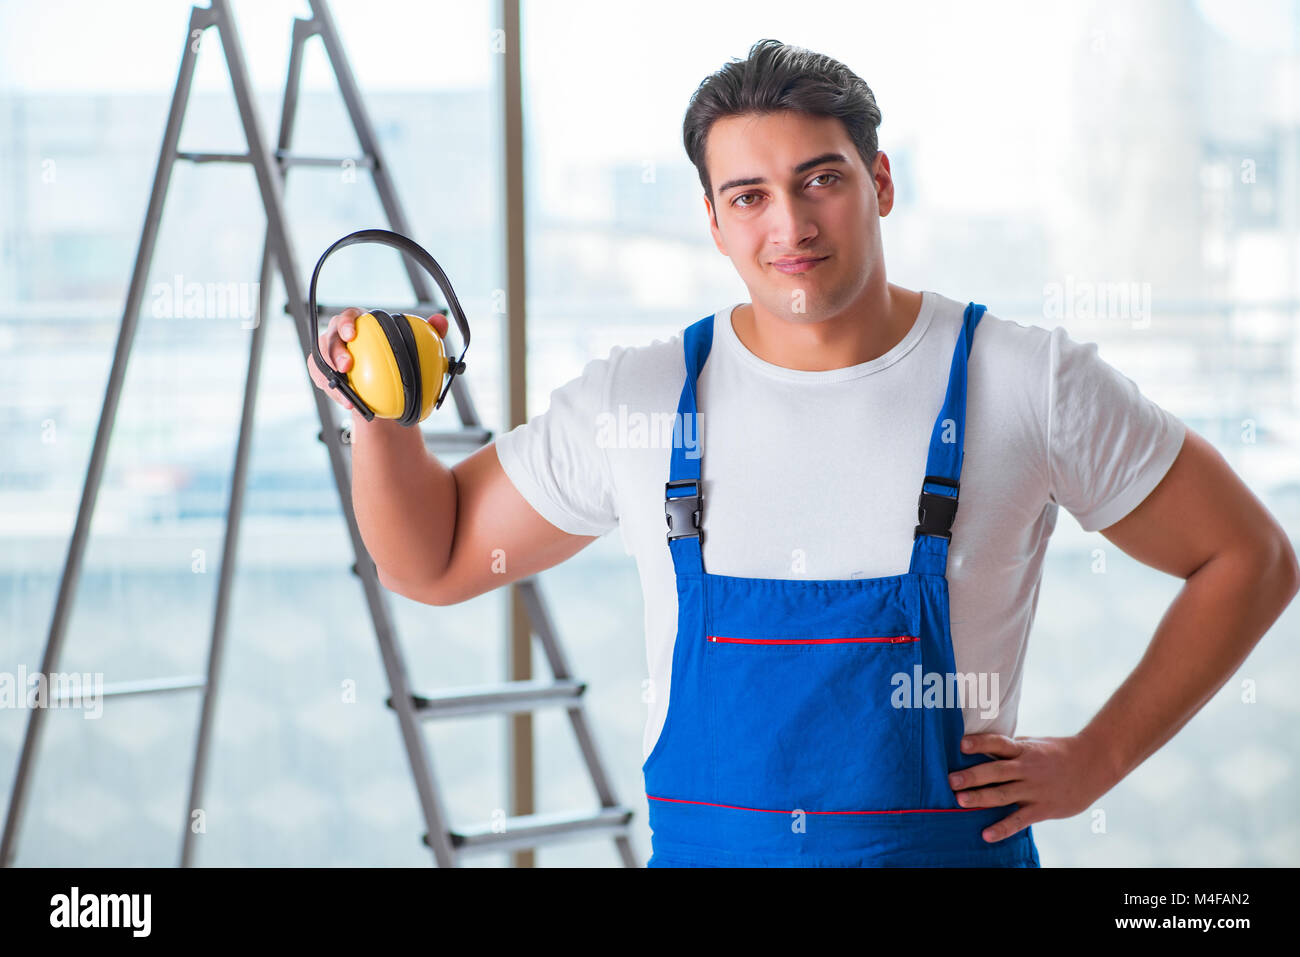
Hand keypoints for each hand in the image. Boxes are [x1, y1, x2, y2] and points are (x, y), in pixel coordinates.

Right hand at [307, 309, 450, 412]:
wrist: (387, 393)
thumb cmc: (401, 365)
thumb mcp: (419, 351)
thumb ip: (429, 334)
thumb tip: (440, 322)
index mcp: (361, 325)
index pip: (349, 316)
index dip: (347, 322)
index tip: (352, 334)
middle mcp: (340, 338)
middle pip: (329, 338)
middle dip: (334, 351)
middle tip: (346, 366)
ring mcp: (329, 358)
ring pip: (320, 361)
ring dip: (329, 375)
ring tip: (345, 391)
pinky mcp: (324, 376)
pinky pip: (323, 383)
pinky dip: (335, 394)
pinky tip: (350, 404)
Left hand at [946, 732, 1116, 842]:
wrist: (1095, 764)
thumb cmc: (1058, 752)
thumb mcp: (1035, 743)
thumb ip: (1011, 748)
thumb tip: (983, 746)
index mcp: (1024, 749)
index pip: (999, 743)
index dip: (980, 743)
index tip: (961, 744)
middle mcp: (1028, 769)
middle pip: (997, 771)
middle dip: (973, 776)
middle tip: (951, 780)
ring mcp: (1035, 790)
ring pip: (1004, 795)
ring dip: (981, 799)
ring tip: (960, 802)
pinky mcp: (1043, 809)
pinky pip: (1020, 820)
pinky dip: (1003, 828)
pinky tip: (986, 834)